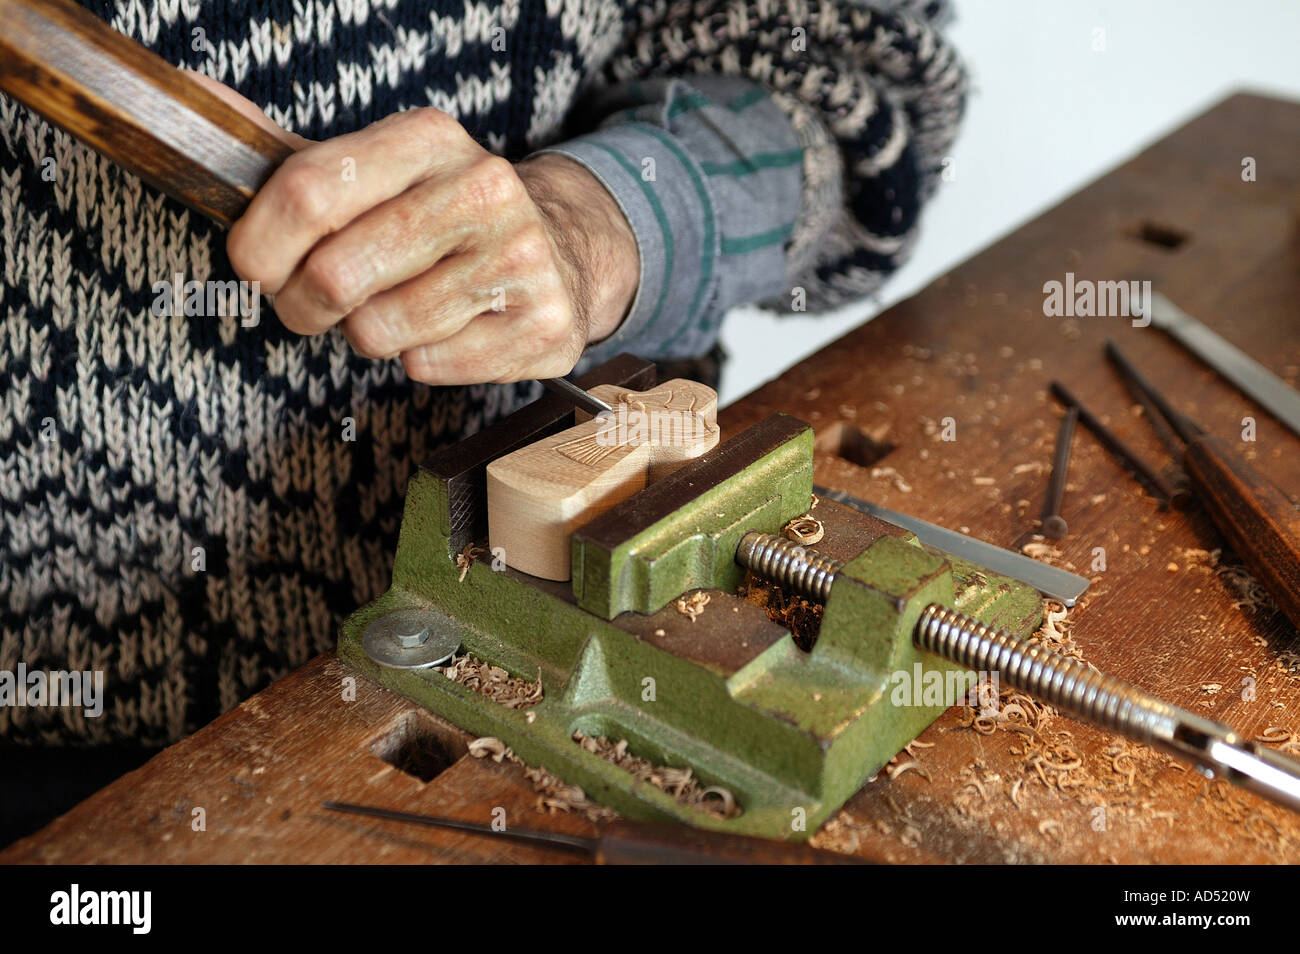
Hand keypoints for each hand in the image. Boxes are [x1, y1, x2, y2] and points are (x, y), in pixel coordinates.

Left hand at [188, 73, 638, 384]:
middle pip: (336, 274)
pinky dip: (423, 360)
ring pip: (380, 330)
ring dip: (369, 334)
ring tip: (398, 308)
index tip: (254, 268)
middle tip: (317, 304)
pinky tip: (448, 330)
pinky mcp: (543, 323)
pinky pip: (429, 366)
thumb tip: (191, 94)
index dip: (259, 244)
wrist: (562, 254)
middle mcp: (483, 188)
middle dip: (305, 305)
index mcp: (429, 138)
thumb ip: (289, 154)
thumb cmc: (444, 219)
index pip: (308, 188)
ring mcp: (520, 258)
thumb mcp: (378, 172)